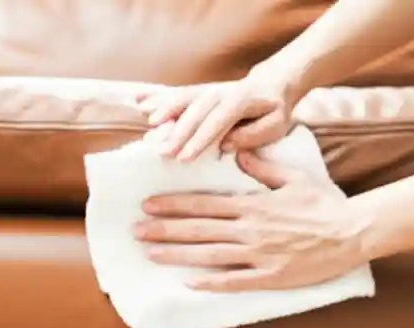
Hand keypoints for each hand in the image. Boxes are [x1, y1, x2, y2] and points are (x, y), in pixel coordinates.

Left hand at [132, 152, 373, 291]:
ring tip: (149, 252)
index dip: (173, 205)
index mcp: (253, 205)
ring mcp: (259, 255)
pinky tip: (187, 282)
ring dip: (176, 254)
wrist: (353, 232)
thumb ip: (263, 168)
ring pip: (208, 255)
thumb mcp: (293, 178)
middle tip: (135, 230)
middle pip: (198, 229)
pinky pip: (235, 281)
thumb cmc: (325, 204)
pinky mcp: (271, 277)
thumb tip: (239, 155)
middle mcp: (250, 229)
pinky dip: (210, 282)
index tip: (148, 205)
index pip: (204, 204)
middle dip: (163, 229)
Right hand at [135, 76, 296, 161]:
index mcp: (240, 100)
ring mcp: (205, 89)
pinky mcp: (196, 91)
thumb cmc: (273, 110)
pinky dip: (156, 96)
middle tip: (162, 151)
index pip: (217, 121)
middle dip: (177, 131)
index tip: (184, 158)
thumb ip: (254, 134)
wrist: (271, 84)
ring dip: (163, 109)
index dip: (199, 139)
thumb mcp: (276, 124)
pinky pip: (174, 93)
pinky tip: (137, 100)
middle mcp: (219, 91)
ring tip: (148, 122)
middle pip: (194, 111)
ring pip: (181, 98)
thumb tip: (227, 143)